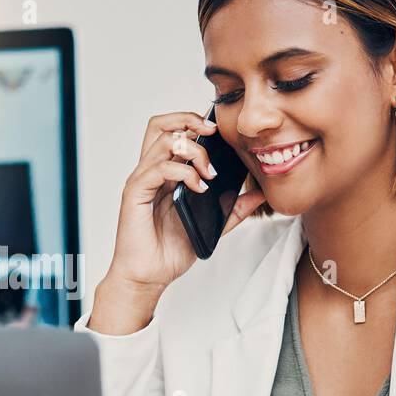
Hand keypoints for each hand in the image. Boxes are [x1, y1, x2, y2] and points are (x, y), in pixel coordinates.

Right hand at [88, 112, 265, 334]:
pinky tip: (199, 187)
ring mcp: (142, 180)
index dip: (194, 122)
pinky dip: (184, 172)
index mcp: (164, 174)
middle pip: (160, 124)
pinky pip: (160, 168)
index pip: (173, 131)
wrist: (148, 276)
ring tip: (210, 172)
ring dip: (194, 150)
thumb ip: (233, 208)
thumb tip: (260, 193)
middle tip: (213, 133)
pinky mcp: (135, 193)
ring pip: (164, 141)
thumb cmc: (169, 251)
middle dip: (189, 119)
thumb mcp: (212, 225)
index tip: (220, 132)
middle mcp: (150, 171)